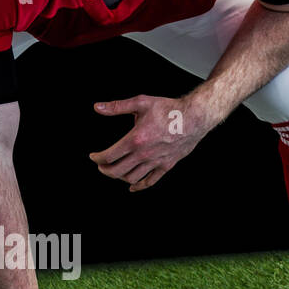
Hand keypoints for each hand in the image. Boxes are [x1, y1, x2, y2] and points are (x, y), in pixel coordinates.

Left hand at [89, 91, 214, 191]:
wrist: (194, 117)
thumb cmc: (169, 109)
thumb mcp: (141, 103)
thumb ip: (117, 106)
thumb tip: (98, 107)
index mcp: (135, 139)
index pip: (109, 156)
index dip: (97, 158)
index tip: (94, 156)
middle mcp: (143, 154)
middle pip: (116, 171)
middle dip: (105, 170)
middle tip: (101, 165)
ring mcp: (155, 162)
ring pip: (131, 178)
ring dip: (119, 177)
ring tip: (114, 171)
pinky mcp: (166, 166)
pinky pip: (150, 181)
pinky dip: (139, 186)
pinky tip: (133, 186)